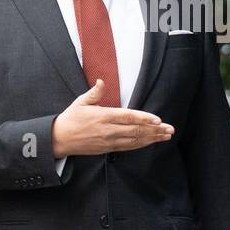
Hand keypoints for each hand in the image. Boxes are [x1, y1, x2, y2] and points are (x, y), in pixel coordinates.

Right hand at [51, 79, 173, 156]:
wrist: (59, 140)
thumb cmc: (70, 119)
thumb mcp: (80, 102)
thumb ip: (94, 92)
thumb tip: (102, 81)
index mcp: (103, 116)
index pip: (128, 117)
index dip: (144, 118)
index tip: (158, 120)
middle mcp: (108, 130)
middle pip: (136, 130)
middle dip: (155, 130)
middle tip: (170, 129)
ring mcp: (109, 141)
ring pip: (135, 140)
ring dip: (152, 138)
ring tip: (166, 136)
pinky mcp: (108, 148)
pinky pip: (128, 147)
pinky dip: (141, 144)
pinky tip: (151, 142)